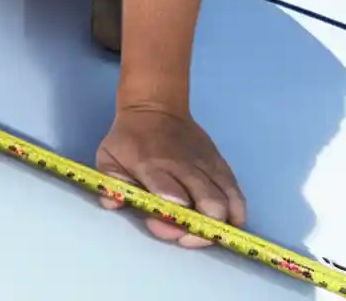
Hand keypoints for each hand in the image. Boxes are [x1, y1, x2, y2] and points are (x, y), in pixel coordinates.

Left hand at [96, 107, 245, 247]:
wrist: (155, 108)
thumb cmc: (128, 139)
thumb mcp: (108, 157)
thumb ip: (111, 183)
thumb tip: (113, 204)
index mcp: (152, 164)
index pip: (171, 194)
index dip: (171, 217)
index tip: (159, 223)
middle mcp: (185, 166)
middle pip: (208, 203)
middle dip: (200, 229)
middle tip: (184, 236)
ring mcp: (207, 166)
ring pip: (228, 201)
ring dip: (220, 225)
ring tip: (204, 232)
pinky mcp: (221, 165)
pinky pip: (236, 194)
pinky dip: (235, 213)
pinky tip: (224, 223)